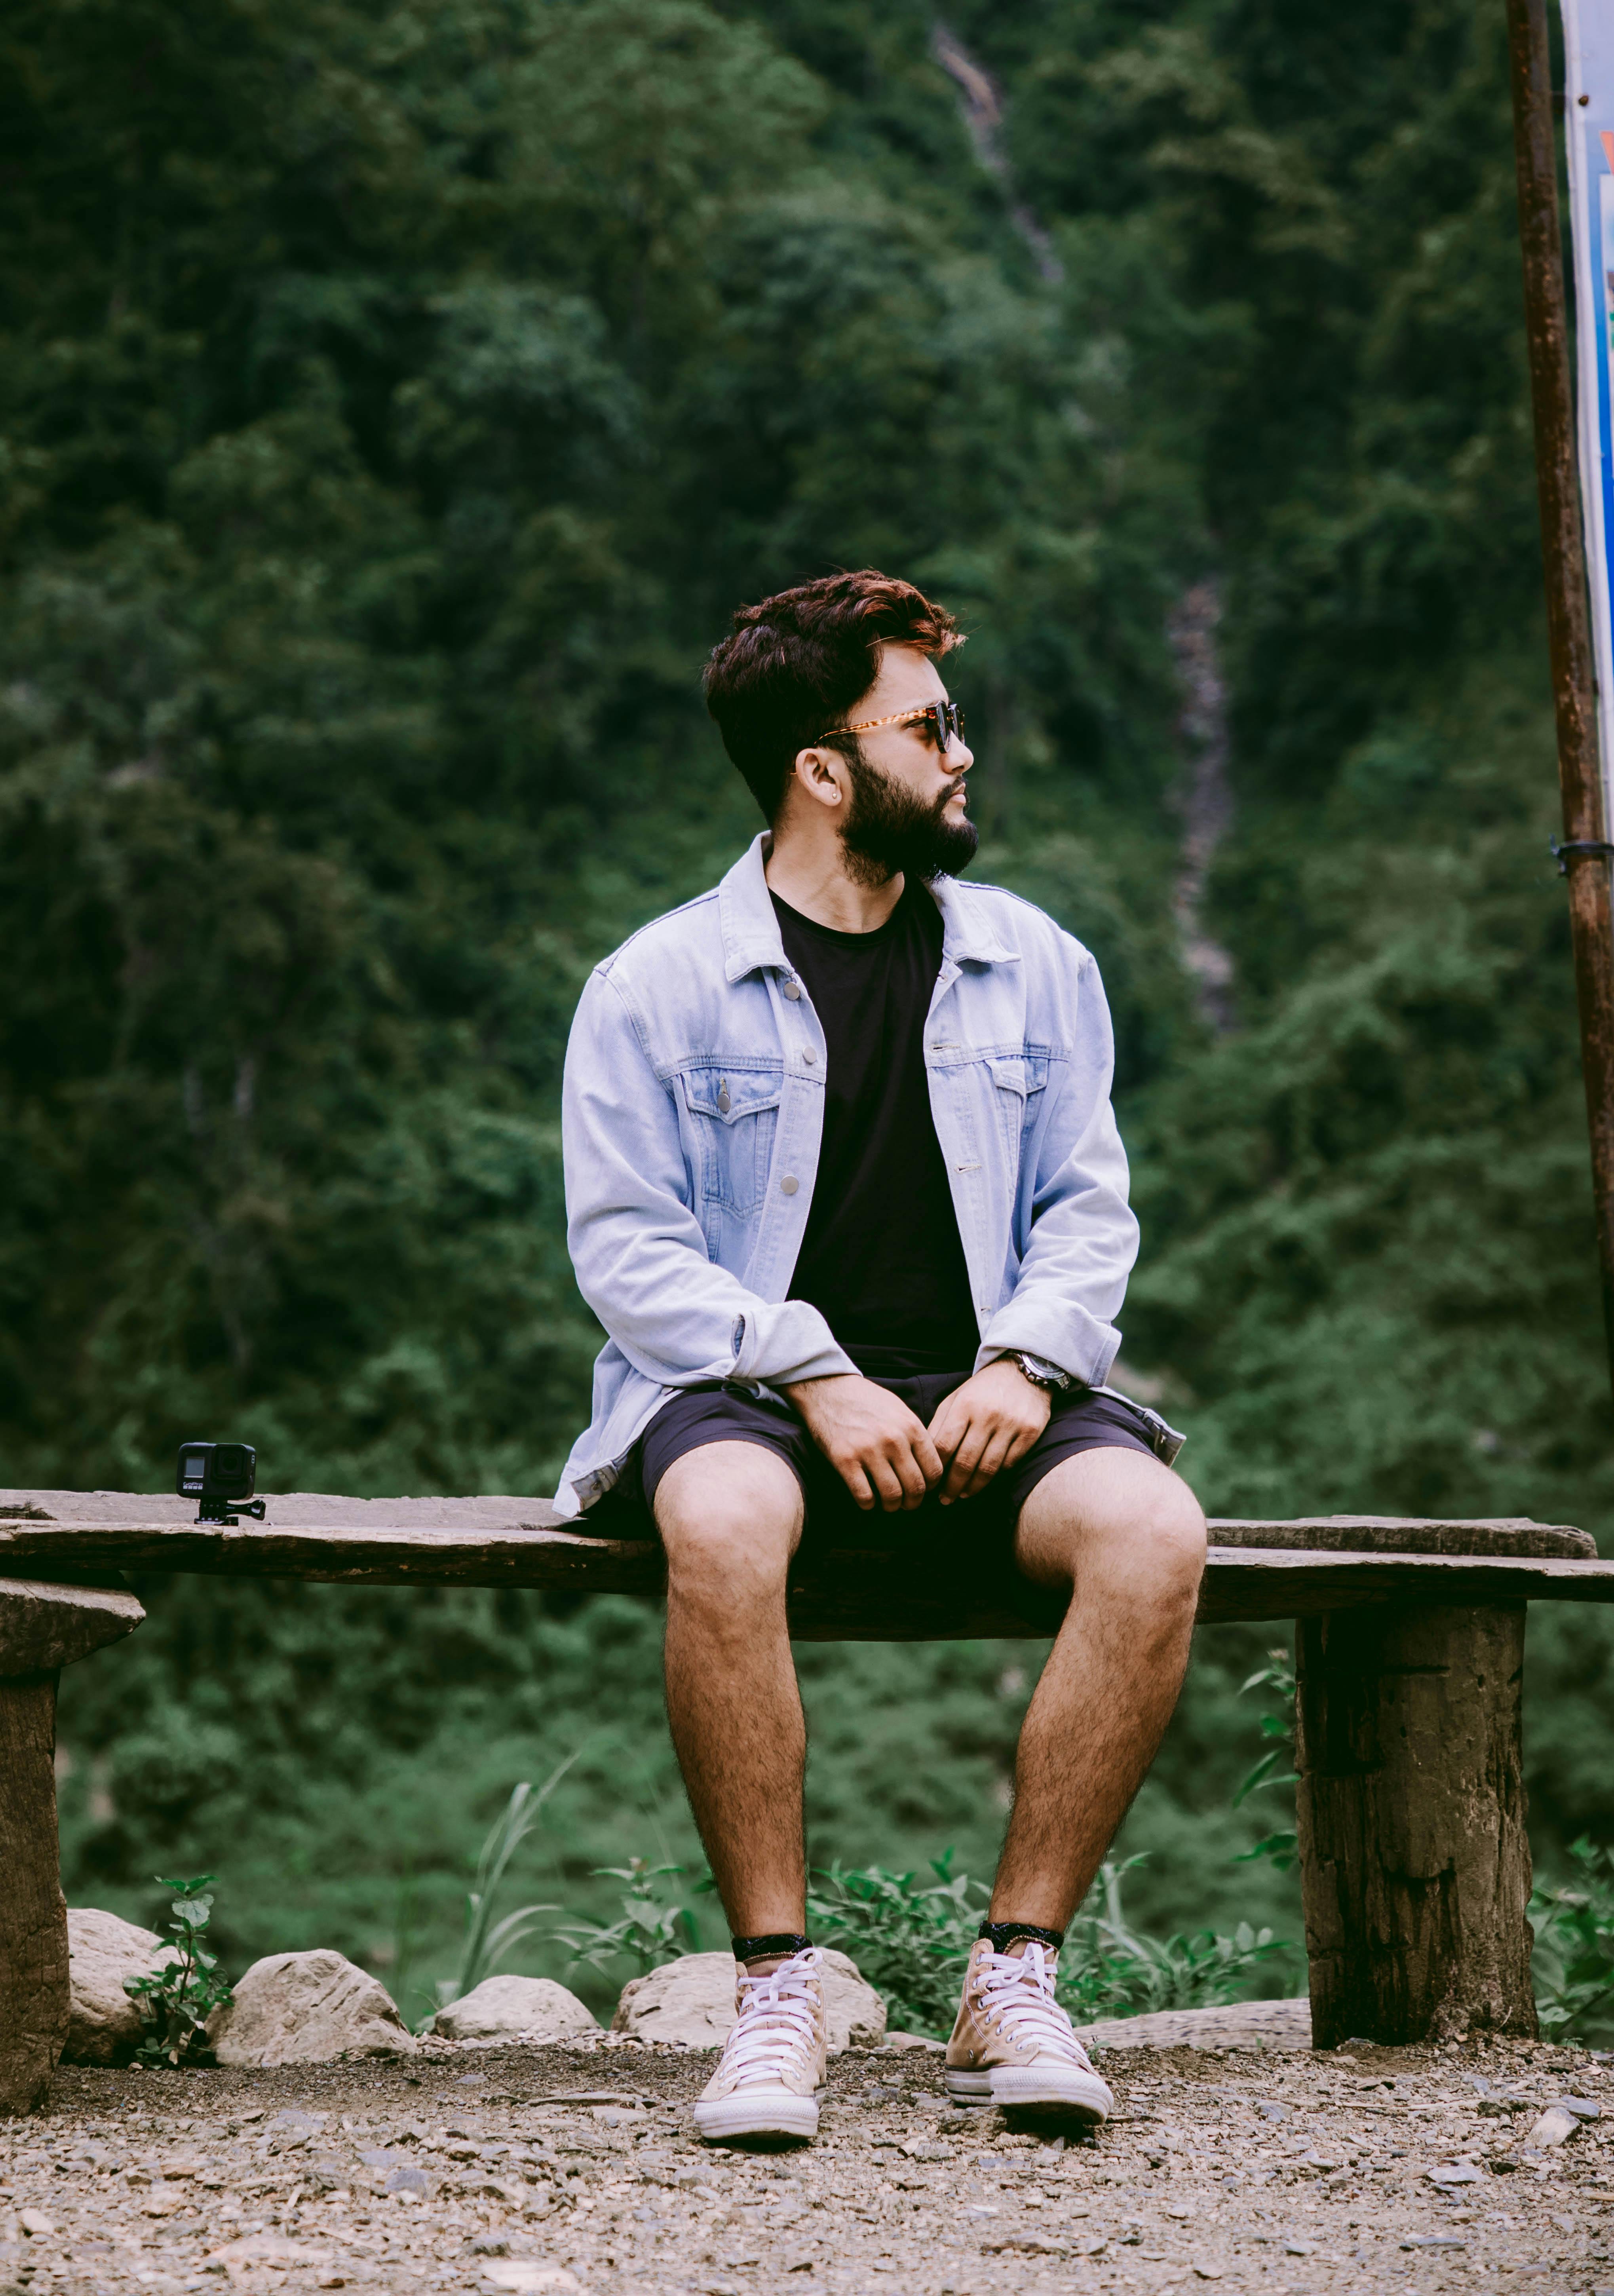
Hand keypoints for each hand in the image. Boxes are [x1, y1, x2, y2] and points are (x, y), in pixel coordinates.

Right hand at [782, 1374, 943, 1511]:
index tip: (923, 1489)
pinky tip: (867, 1500)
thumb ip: (915, 1435)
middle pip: (915, 1487)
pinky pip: (864, 1496)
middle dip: (913, 1502)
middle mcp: (893, 1440)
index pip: (934, 1471)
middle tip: (907, 1504)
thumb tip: (929, 1465)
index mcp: (911, 1427)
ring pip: (892, 1495)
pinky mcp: (844, 1460)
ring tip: (888, 1505)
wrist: (829, 1390)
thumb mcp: (899, 1410)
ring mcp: (868, 1450)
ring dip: (892, 1506)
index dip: (931, 1487)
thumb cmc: (866, 1401)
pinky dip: (868, 1504)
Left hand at [928, 1358, 1051, 1504]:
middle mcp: (988, 1415)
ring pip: (989, 1467)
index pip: (945, 1445)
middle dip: (952, 1486)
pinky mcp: (1030, 1432)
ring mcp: (1011, 1424)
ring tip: (964, 1494)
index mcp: (965, 1405)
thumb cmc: (983, 1389)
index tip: (930, 1483)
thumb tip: (926, 1456)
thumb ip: (940, 1424)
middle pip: (965, 1461)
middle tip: (945, 1499)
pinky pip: (1010, 1463)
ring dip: (974, 1487)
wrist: (1024, 1370)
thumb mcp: (956, 1398)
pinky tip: (986, 1479)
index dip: (936, 1469)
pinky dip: (996, 1475)